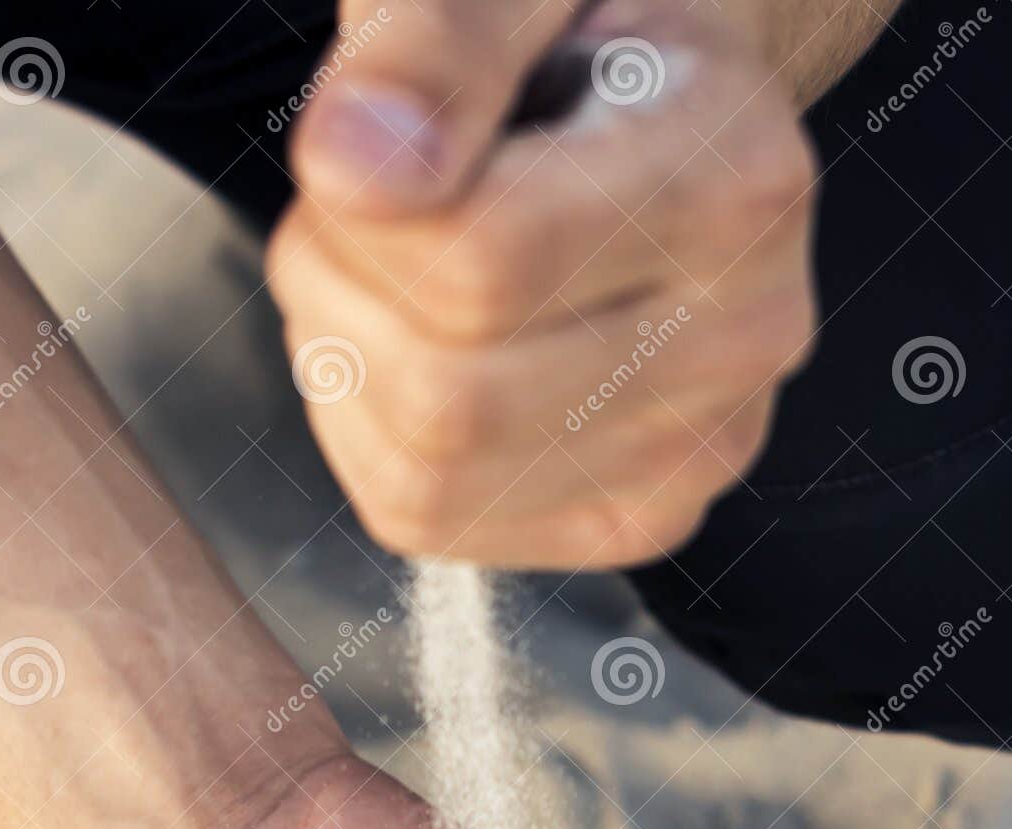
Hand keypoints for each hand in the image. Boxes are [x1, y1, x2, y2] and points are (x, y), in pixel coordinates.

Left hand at [265, 0, 815, 568]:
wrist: (659, 112)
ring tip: (388, 274)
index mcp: (736, 182)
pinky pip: (428, 516)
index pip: (480, 265)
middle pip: (448, 398)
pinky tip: (413, 349)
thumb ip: (434, 43)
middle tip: (360, 212)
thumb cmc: (572, 39)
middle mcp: (744, 340)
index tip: (363, 144)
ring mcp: (697, 453)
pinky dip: (370, 434)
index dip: (358, 210)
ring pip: (428, 475)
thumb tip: (356, 168)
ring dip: (348, 367)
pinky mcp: (635, 521)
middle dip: (343, 296)